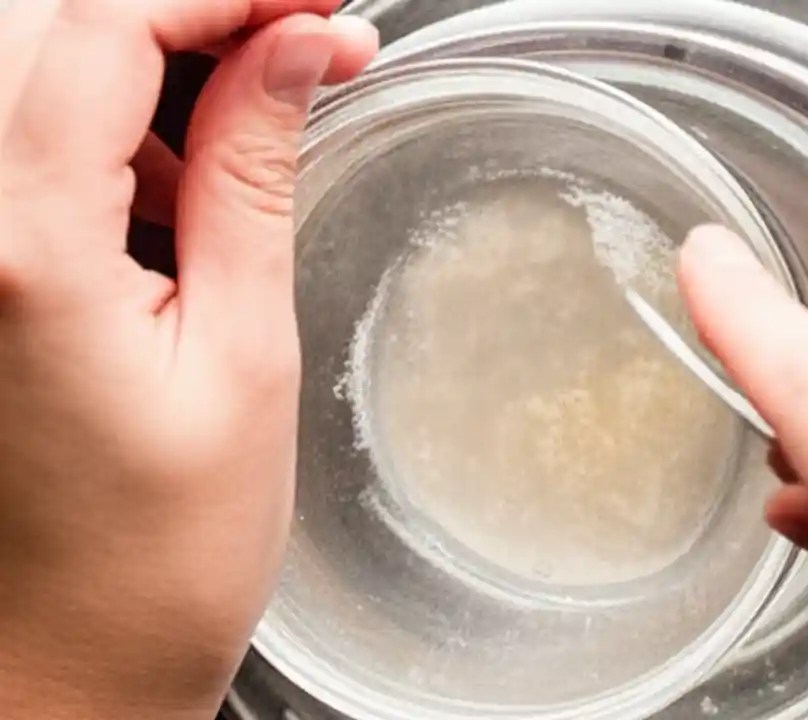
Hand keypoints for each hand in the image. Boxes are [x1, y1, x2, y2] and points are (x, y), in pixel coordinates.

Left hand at [0, 2, 376, 717]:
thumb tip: (302, 50)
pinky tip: (174, 198)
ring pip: (26, 69)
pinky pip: (15, 146)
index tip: (324, 7)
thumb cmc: (154, 559)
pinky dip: (104, 133)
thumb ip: (257, 178)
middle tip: (307, 43)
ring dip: (147, 72)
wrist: (57, 671)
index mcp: (18, 245)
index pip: (105, 22)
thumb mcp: (245, 356)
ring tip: (250, 143)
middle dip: (190, 11)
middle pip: (48, 21)